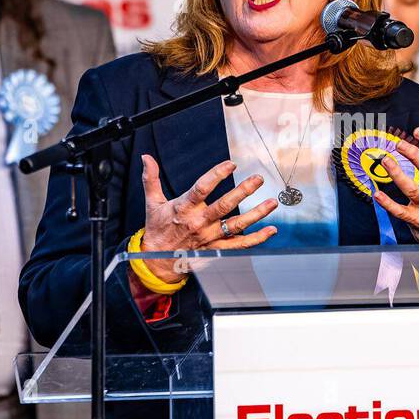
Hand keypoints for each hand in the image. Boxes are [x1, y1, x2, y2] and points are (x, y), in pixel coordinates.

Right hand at [139, 155, 277, 281]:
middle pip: (224, 206)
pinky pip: (240, 244)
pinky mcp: (217, 249)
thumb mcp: (151, 203)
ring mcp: (210, 237)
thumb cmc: (158, 229)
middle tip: (258, 179)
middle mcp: (199, 223)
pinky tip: (271, 230)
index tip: (231, 164)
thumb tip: (146, 157)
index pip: (201, 188)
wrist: (157, 261)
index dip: (216, 175)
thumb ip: (151, 179)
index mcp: (184, 208)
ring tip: (272, 202)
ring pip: (237, 225)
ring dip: (257, 214)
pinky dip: (257, 239)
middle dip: (243, 191)